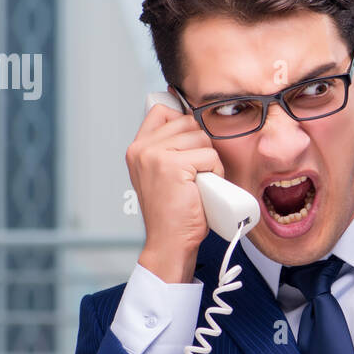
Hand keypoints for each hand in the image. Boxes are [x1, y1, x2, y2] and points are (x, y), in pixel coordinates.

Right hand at [127, 95, 223, 282]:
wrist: (170, 243)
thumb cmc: (174, 212)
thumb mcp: (162, 174)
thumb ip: (168, 147)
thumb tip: (188, 118)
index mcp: (137, 148)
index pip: (163, 111)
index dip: (183, 122)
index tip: (190, 146)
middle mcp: (142, 149)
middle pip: (189, 122)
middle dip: (201, 146)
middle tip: (195, 174)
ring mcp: (155, 155)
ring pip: (202, 138)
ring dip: (211, 160)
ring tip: (199, 182)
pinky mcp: (172, 165)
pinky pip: (210, 156)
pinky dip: (216, 173)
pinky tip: (204, 189)